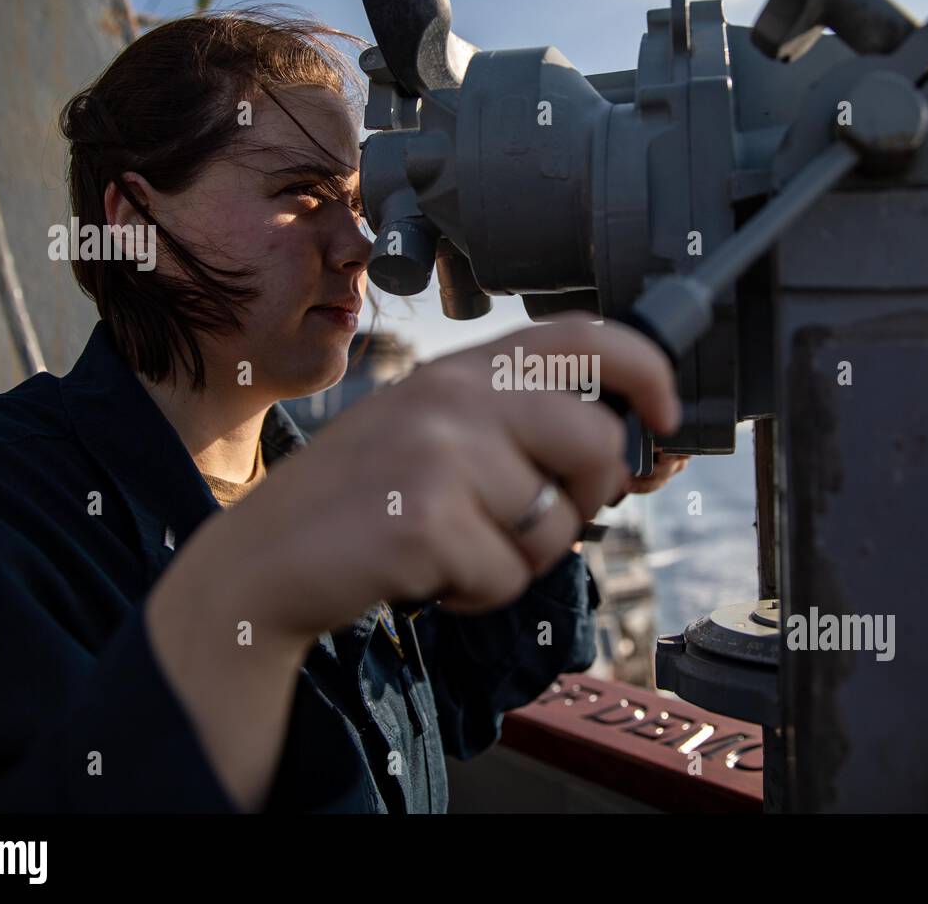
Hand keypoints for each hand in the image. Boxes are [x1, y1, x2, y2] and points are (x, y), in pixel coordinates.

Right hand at [147, 314, 678, 809]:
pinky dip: (477, 592)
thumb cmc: (365, 497)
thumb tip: (637, 453)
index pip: (585, 336)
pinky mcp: (426, 522)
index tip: (663, 418)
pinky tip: (427, 571)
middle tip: (533, 518)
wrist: (264, 556)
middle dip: (587, 498)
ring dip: (517, 557)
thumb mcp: (439, 433)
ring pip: (556, 524)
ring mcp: (440, 456)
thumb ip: (522, 428)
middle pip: (597, 443)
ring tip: (453, 543)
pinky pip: (508, 577)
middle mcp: (456, 397)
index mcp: (464, 369)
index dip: (648, 372)